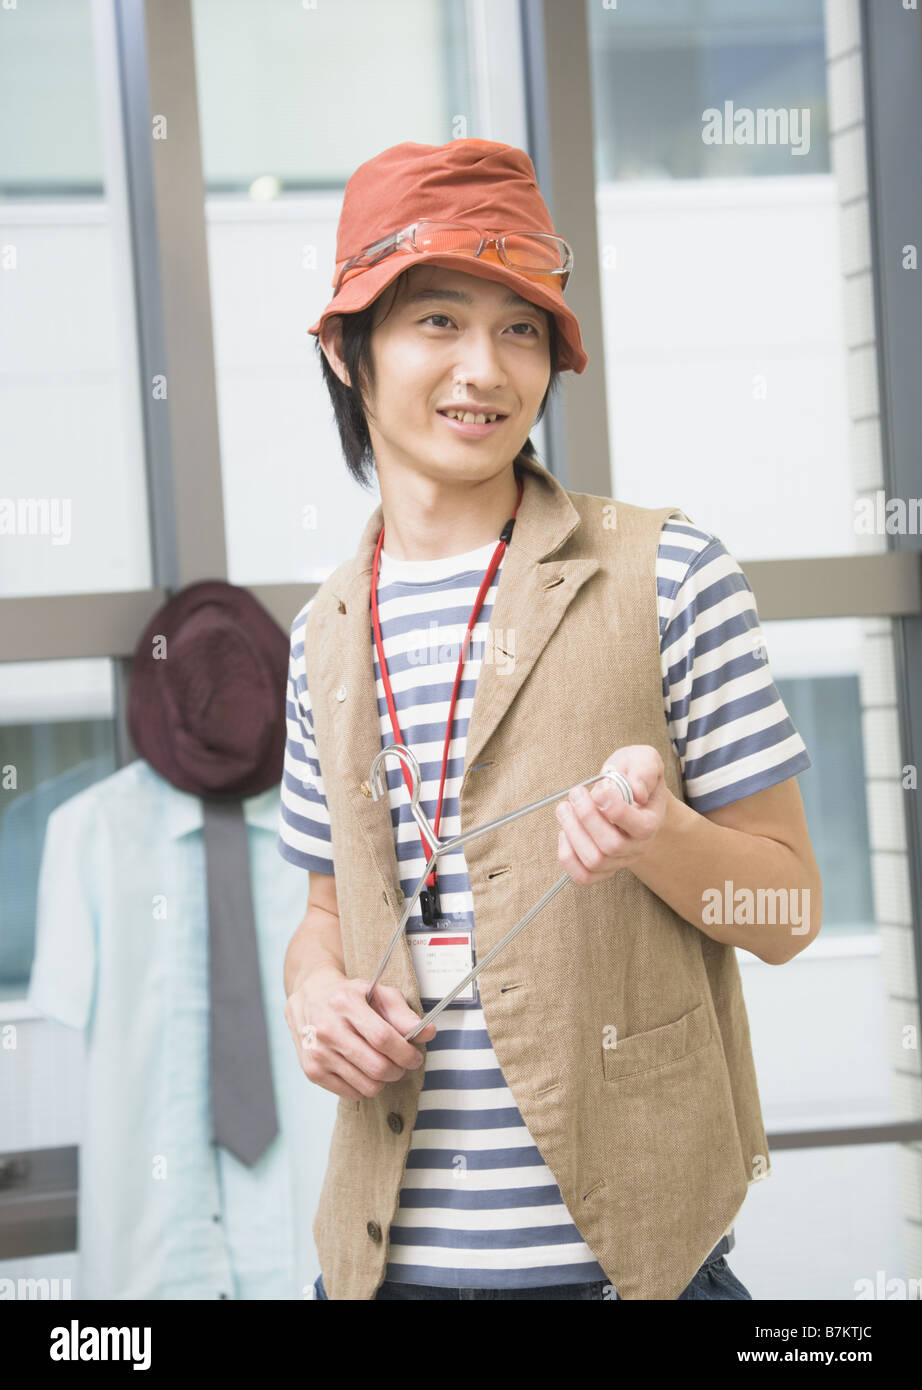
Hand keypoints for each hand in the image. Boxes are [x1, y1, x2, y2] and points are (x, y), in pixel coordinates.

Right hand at [285, 969, 436, 1101]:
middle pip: (377, 1066)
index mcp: (345, 1003)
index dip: (405, 1052)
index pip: (383, 1038)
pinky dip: (365, 1086)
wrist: (310, 998)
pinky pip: (351, 1093)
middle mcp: (328, 1029)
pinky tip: (363, 1069)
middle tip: (403, 1064)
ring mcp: (318, 1052)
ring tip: (383, 1065)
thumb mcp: (377, 993)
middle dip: (399, 1070)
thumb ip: (403, 1013)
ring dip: (384, 1081)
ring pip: (367, 1085)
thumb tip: (428, 1033)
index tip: (415, 1056)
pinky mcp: (312, 1071)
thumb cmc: (349, 996)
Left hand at [555, 745, 668, 883]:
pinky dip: (567, 856)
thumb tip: (637, 791)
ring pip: (594, 861)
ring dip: (572, 833)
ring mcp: (619, 860)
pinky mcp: (601, 868)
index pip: (640, 827)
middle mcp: (638, 846)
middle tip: (576, 793)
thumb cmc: (633, 775)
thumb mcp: (643, 759)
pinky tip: (564, 832)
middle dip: (586, 817)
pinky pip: (583, 876)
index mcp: (652, 821)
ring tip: (564, 808)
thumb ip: (643, 770)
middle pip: (611, 846)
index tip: (599, 789)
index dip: (615, 809)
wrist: (629, 793)